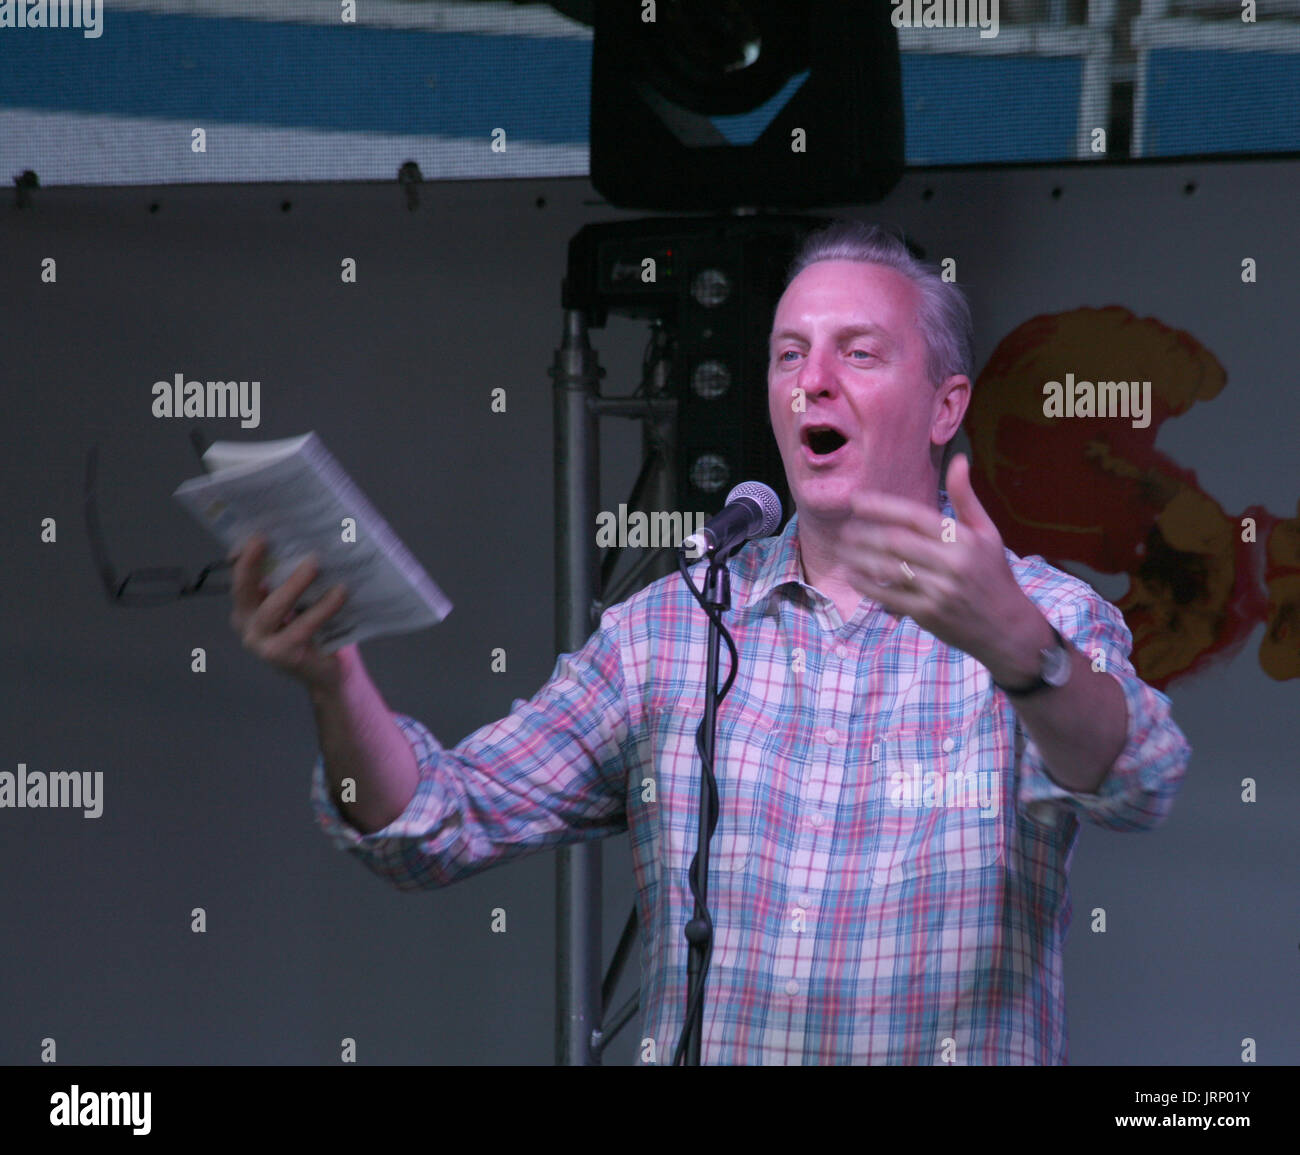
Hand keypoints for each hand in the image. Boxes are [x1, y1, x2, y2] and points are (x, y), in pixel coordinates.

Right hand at [228, 532, 353, 692]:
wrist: (328, 672)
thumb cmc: (313, 630)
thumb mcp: (299, 601)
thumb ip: (290, 580)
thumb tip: (307, 542)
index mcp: (246, 608)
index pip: (238, 578)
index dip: (243, 557)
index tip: (254, 535)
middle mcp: (246, 625)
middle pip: (243, 590)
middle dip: (251, 564)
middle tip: (264, 539)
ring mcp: (261, 643)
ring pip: (273, 608)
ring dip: (294, 584)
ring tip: (313, 564)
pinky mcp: (282, 655)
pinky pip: (303, 626)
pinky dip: (323, 608)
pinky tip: (339, 594)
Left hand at [843, 454, 1044, 673]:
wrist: (1007, 628)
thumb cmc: (993, 574)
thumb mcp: (987, 533)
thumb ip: (966, 498)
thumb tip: (959, 460)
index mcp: (964, 539)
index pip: (915, 517)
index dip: (882, 507)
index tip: (856, 501)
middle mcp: (952, 563)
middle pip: (897, 542)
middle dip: (865, 534)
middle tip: (844, 529)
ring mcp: (939, 590)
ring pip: (889, 569)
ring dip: (860, 558)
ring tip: (842, 549)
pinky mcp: (929, 613)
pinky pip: (890, 596)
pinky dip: (868, 586)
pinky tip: (853, 575)